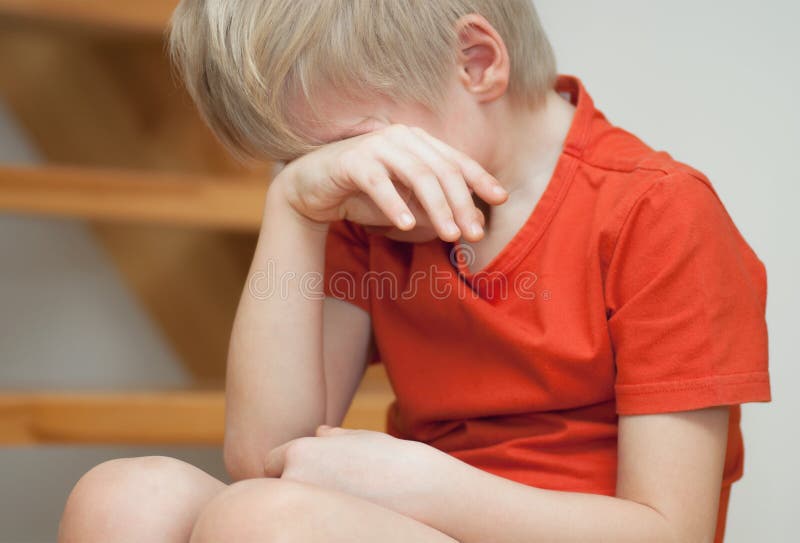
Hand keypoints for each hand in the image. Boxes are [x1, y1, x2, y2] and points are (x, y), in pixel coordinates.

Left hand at [264, 425, 447, 519]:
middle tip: (326, 489)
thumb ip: (333, 438)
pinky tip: (341, 521)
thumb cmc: (394, 459)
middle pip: (275, 488)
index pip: (270, 463)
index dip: (287, 467)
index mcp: (300, 452)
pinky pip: (307, 526)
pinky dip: (318, 524)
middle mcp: (295, 479)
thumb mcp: (361, 439)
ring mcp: (307, 507)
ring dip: (304, 507)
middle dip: (294, 486)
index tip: (309, 472)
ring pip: (291, 509)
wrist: (425, 490)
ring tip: (337, 505)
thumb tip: (320, 433)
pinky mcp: (320, 528)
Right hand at [275, 124, 507, 242]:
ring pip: (417, 175)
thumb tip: (471, 225)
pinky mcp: (351, 160)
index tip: (501, 199)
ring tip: (450, 236)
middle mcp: (401, 137)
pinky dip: (394, 204)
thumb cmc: (362, 194)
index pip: (455, 160)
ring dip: (437, 208)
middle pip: (442, 171)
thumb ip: (434, 206)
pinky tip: (406, 226)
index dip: (480, 179)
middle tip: (474, 234)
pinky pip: (379, 183)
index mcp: (418, 142)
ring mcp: (376, 145)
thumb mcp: (405, 201)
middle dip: (462, 204)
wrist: (310, 188)